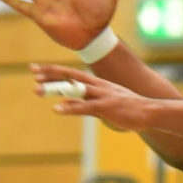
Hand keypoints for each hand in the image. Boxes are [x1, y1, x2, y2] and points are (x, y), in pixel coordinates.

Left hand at [30, 63, 157, 131]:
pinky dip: (70, 107)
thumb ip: (87, 103)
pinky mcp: (106, 107)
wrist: (151, 112)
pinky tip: (56, 109)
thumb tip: (71, 105)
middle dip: (50, 73)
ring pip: (74, 89)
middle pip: (70, 76)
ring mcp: (101, 95)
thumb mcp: (105, 103)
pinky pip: (85, 107)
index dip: (54, 71)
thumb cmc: (129, 109)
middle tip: (32, 71)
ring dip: (54, 89)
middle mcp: (98, 85)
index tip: (37, 70)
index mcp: (98, 83)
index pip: (72, 74)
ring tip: (36, 89)